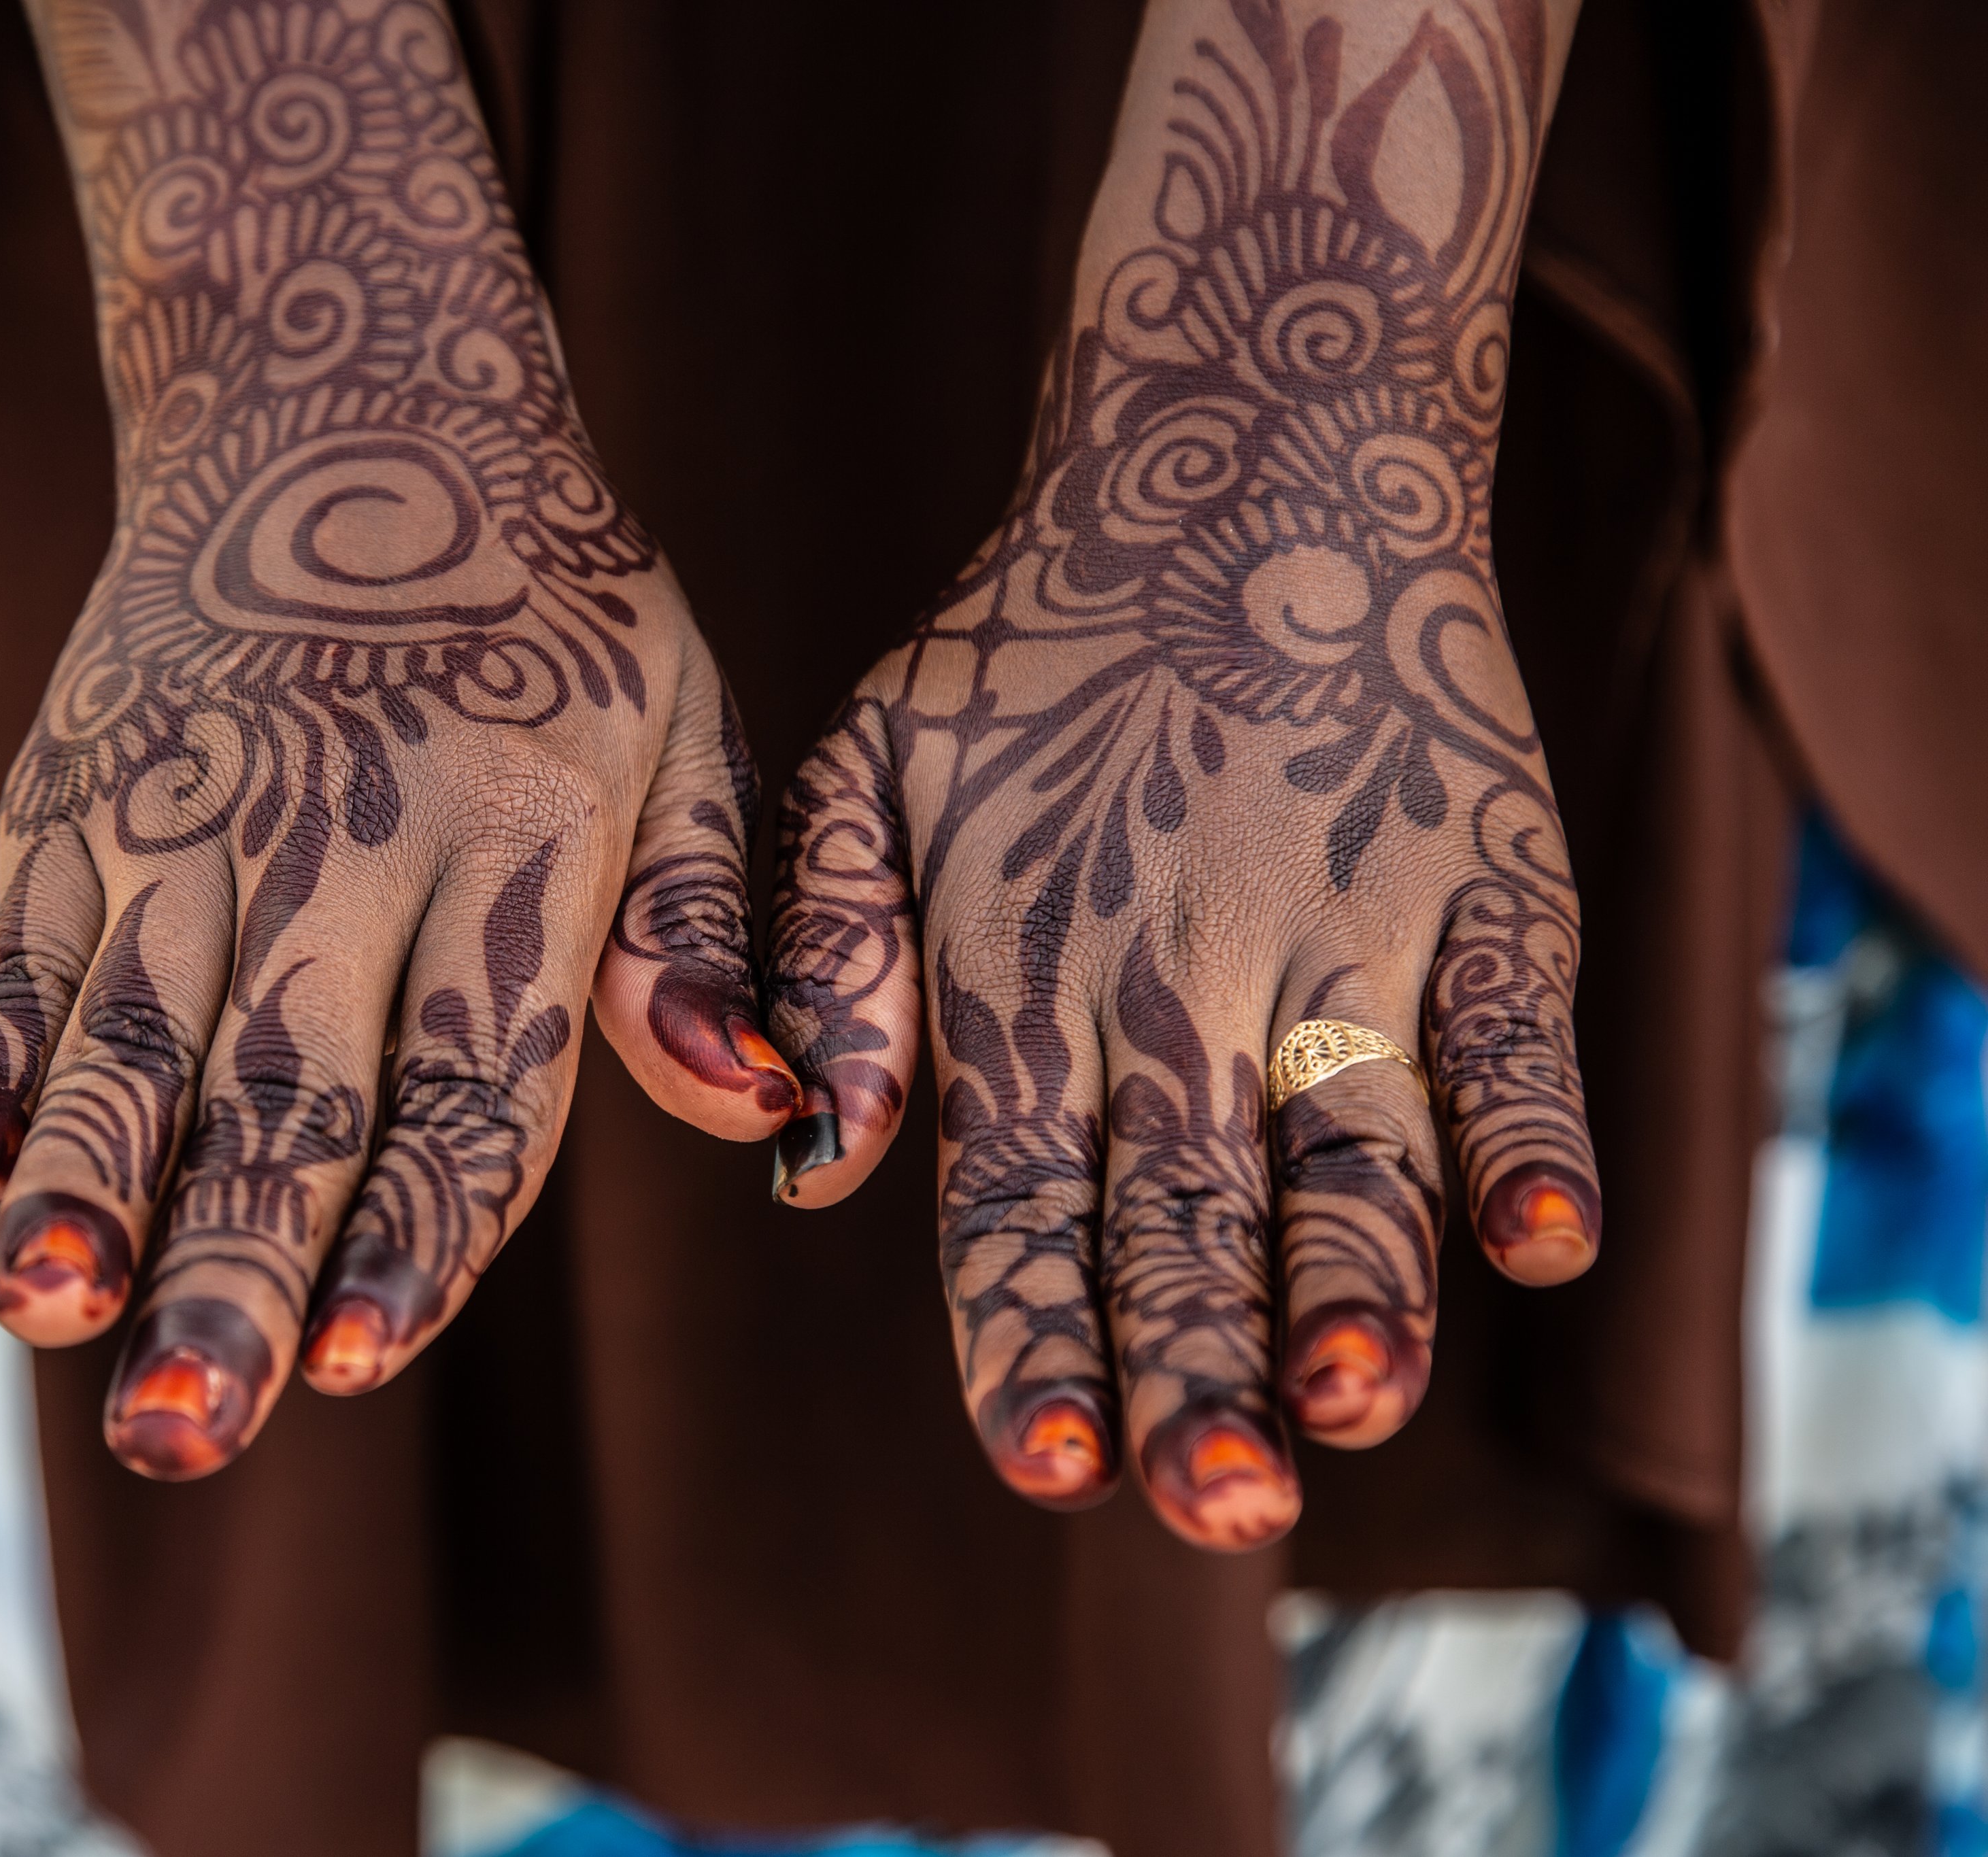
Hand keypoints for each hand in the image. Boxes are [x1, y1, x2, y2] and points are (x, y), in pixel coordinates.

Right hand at [0, 0, 788, 1478]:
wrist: (341, 394)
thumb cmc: (549, 603)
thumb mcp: (679, 730)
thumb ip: (698, 925)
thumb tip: (763, 1104)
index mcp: (505, 852)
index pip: (467, 1083)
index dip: (417, 1228)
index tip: (366, 1358)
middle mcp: (335, 851)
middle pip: (283, 1098)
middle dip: (231, 1273)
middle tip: (189, 1428)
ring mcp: (186, 829)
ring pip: (133, 1044)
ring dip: (89, 1190)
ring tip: (47, 1314)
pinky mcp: (78, 804)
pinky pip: (21, 956)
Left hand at [765, 0, 1594, 1549]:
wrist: (1239, 468)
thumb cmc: (1034, 649)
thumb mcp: (864, 775)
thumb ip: (823, 970)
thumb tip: (805, 1178)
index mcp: (1030, 988)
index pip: (1024, 1208)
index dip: (1038, 1344)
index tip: (1054, 1472)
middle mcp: (1185, 985)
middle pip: (1191, 1219)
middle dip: (1196, 1374)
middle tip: (1207, 1508)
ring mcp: (1345, 934)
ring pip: (1353, 1149)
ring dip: (1357, 1283)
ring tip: (1351, 1401)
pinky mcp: (1484, 884)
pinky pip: (1516, 1027)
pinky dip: (1531, 1128)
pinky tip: (1545, 1240)